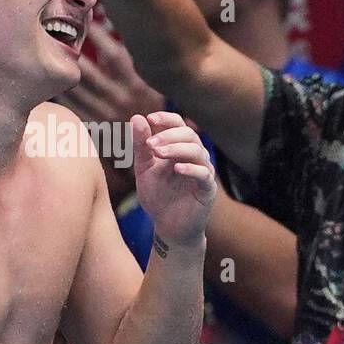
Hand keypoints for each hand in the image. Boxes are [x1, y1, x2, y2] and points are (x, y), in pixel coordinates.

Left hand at [54, 21, 164, 125]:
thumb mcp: (147, 84)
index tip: (85, 19)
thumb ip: (127, 65)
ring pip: (77, 88)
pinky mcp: (94, 126)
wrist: (150, 144)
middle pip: (90, 71)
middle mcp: (121, 98)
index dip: (99, 36)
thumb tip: (104, 41)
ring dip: (61, 70)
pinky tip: (51, 79)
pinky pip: (72, 106)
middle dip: (72, 51)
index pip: (114, 55)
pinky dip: (61, 92)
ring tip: (47, 51)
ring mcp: (106, 114)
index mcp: (137, 84)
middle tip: (55, 32)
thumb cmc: (146, 107)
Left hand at [132, 111, 214, 245]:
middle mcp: (195, 156)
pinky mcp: (208, 189)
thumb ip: (140, 146)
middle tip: (150, 144)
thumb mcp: (144, 169)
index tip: (150, 118)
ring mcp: (203, 172)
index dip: (167, 118)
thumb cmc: (158, 195)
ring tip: (158, 153)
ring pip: (197, 151)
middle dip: (168, 136)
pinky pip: (204, 174)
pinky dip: (191, 169)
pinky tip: (177, 168)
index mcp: (179, 148)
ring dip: (177, 149)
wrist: (168, 226)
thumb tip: (136, 117)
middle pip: (189, 135)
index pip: (178, 124)